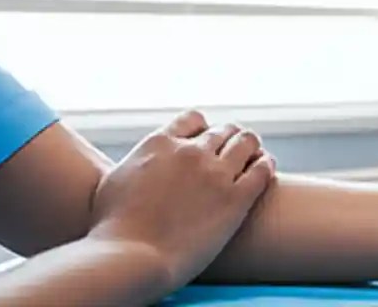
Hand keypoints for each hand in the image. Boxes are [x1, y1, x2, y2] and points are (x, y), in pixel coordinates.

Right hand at [89, 110, 275, 291]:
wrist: (130, 258)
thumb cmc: (112, 229)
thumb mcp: (115, 182)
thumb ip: (136, 165)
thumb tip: (141, 165)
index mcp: (160, 143)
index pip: (193, 119)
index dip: (203, 128)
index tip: (206, 138)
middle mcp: (191, 152)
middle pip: (223, 130)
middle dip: (229, 137)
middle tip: (235, 148)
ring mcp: (216, 173)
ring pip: (246, 142)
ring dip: (251, 145)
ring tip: (255, 153)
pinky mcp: (236, 199)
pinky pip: (262, 170)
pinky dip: (265, 164)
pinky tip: (265, 167)